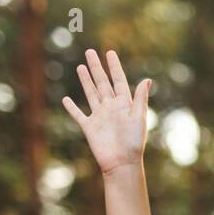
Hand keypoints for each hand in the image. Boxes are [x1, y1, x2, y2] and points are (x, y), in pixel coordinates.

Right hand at [62, 49, 151, 176]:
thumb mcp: (139, 118)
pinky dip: (72, 107)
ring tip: (80, 66)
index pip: (118, 81)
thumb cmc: (134, 142)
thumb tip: (147, 80)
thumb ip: (140, 99)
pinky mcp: (89, 127)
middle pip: (102, 83)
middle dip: (96, 67)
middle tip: (90, 52)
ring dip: (85, 80)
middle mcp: (111, 108)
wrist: (122, 162)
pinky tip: (66, 99)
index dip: (114, 67)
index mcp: (124, 104)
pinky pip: (78, 114)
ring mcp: (99, 116)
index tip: (110, 52)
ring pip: (90, 93)